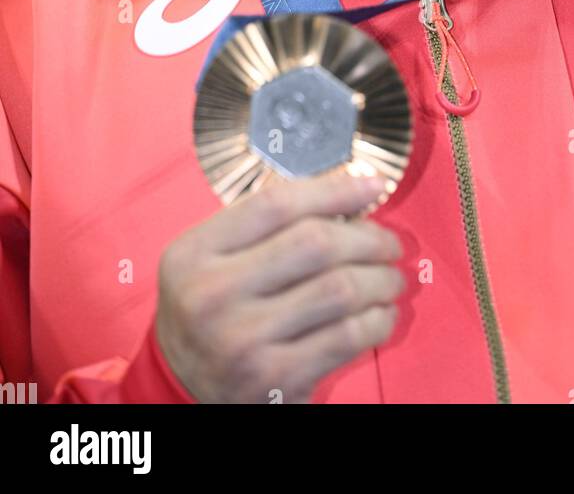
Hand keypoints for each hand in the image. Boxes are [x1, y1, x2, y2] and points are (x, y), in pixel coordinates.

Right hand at [155, 172, 402, 402]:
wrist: (180, 389)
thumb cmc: (208, 311)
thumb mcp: (210, 258)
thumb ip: (262, 225)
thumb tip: (347, 193)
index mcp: (194, 253)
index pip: (276, 204)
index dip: (335, 189)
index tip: (374, 185)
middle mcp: (213, 295)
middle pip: (314, 243)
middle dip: (368, 237)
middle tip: (388, 243)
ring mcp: (243, 341)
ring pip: (339, 290)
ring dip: (381, 279)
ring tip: (391, 278)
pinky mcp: (274, 380)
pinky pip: (346, 338)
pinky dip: (377, 321)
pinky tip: (381, 314)